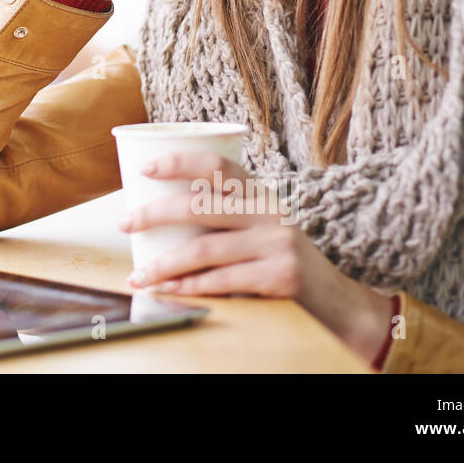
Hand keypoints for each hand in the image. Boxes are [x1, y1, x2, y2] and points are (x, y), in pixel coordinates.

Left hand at [116, 151, 395, 365]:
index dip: (179, 161)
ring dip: (163, 263)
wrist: (340, 303)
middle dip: (153, 214)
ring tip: (138, 274)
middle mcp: (269, 213)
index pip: (218, 164)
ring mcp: (277, 244)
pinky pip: (221, 281)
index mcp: (261, 195)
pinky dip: (188, 286)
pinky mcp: (281, 276)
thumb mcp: (262, 229)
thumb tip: (160, 215)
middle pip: (199, 205)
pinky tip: (167, 289)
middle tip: (124, 223)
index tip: (145, 168)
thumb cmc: (285, 263)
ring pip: (203, 249)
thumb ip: (226, 220)